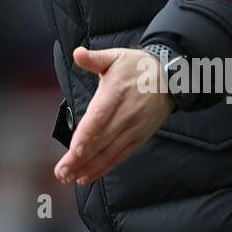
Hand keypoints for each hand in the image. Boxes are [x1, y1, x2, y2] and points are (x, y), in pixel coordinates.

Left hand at [54, 47, 173, 185]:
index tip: (74, 150)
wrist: (169, 78)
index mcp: (116, 93)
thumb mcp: (115, 57)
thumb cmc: (136, 67)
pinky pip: (119, 156)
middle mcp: (125, 115)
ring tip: (69, 178)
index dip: (87, 135)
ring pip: (108, 153)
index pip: (99, 117)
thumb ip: (95, 58)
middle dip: (80, 159)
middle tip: (61, 172)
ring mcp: (133, 129)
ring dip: (88, 168)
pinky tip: (87, 176)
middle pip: (100, 140)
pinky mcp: (138, 138)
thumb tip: (78, 53)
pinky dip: (104, 168)